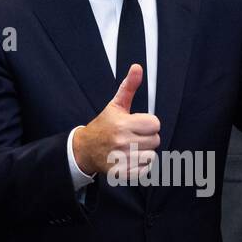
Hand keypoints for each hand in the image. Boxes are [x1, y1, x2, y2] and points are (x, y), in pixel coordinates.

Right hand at [71, 63, 159, 178]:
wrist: (86, 149)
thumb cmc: (104, 125)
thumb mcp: (116, 105)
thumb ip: (129, 86)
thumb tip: (137, 67)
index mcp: (123, 124)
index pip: (155, 124)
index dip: (148, 123)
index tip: (137, 124)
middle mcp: (122, 142)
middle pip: (155, 140)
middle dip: (147, 138)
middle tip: (133, 136)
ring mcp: (122, 159)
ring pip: (152, 156)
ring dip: (144, 152)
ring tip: (132, 148)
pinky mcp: (122, 173)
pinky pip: (145, 170)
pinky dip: (141, 166)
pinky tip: (130, 159)